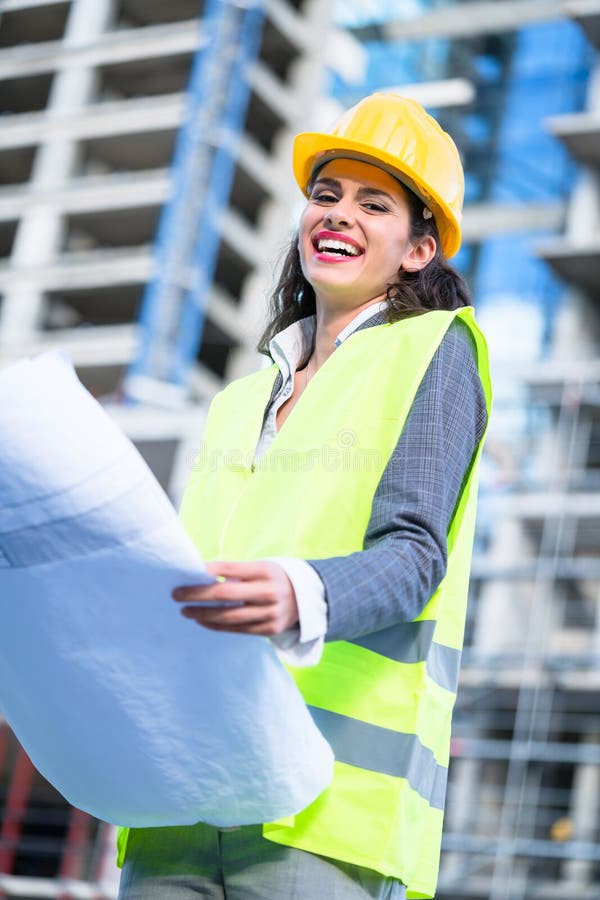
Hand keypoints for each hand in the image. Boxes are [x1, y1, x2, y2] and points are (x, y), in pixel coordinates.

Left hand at [172, 561, 298, 636]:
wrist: (304, 599)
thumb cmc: (272, 580)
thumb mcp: (260, 569)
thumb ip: (235, 573)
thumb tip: (200, 577)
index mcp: (266, 571)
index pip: (231, 569)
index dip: (207, 571)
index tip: (187, 573)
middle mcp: (270, 592)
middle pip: (226, 595)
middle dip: (197, 595)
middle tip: (177, 595)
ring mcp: (271, 613)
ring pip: (229, 616)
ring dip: (203, 614)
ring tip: (186, 611)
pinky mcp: (270, 629)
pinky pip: (237, 629)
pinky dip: (216, 626)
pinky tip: (202, 621)